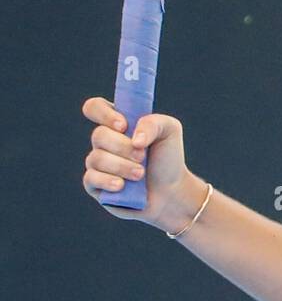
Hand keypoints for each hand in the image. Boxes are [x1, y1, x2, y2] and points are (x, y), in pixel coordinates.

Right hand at [81, 97, 204, 231]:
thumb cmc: (168, 158)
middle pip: (98, 135)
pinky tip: (121, 185)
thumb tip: (134, 139)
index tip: (123, 126)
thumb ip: (152, 123)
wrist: (171, 192)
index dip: (104, 114)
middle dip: (123, 147)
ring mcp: (98, 163)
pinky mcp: (95, 185)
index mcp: (117, 123)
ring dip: (122, 166)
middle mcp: (104, 142)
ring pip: (96, 158)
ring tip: (140, 174)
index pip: (95, 108)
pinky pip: (90, 178)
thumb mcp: (169, 130)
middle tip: (143, 156)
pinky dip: (107, 181)